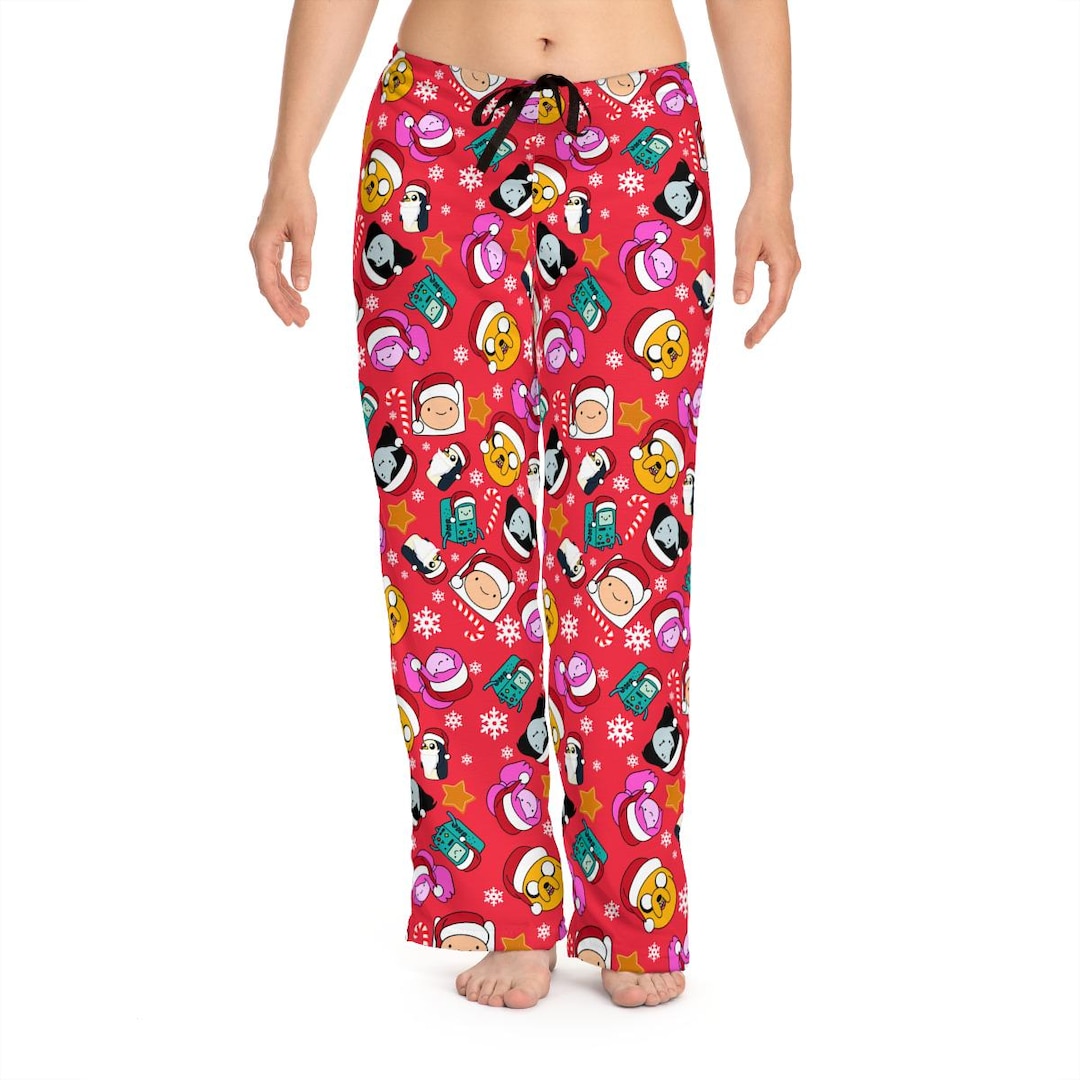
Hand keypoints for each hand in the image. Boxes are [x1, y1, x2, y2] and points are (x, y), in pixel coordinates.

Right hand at [249, 171, 316, 326]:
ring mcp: (263, 247)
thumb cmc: (296, 199)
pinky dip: (286, 284)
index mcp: (262, 247)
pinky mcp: (270, 244)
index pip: (268, 285)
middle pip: (269, 286)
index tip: (290, 321)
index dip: (279, 305)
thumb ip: (303, 260)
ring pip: (272, 280)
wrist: (288, 176)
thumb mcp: (304, 231)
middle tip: (302, 322)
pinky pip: (275, 271)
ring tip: (303, 313)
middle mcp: (258, 249)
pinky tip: (297, 294)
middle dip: (285, 306)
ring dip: (287, 297)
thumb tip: (303, 287)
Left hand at [732, 188, 800, 348]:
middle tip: (749, 342)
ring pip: (781, 298)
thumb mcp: (744, 247)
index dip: (763, 326)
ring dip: (768, 316)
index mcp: (785, 267)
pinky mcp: (785, 260)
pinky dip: (770, 303)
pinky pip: (779, 288)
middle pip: (780, 305)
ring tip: (753, 331)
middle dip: (765, 326)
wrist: (771, 193)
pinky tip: (760, 310)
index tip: (750, 341)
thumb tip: (742, 302)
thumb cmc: (758, 216)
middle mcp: (792, 268)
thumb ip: (743, 275)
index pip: (775, 306)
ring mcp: (790, 264)